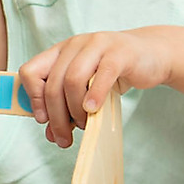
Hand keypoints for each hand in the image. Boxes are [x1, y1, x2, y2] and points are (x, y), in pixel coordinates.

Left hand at [19, 29, 170, 147]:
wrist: (152, 55)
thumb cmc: (115, 73)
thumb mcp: (87, 89)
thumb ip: (67, 108)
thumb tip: (51, 134)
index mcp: (61, 51)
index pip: (31, 71)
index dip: (33, 98)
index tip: (43, 120)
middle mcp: (75, 44)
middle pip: (53, 83)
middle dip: (56, 116)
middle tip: (64, 138)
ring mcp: (97, 45)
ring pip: (72, 79)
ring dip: (74, 110)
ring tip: (84, 125)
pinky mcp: (119, 53)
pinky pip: (101, 75)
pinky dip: (94, 96)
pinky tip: (94, 111)